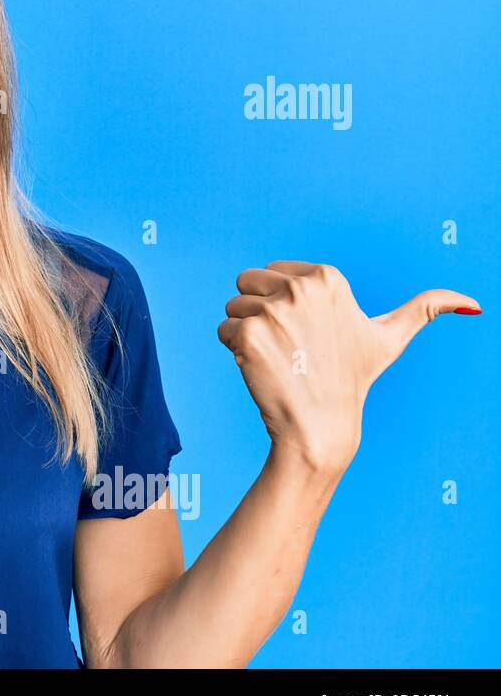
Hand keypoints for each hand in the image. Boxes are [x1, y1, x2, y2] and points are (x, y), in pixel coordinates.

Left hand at [217, 260, 480, 474]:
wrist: (320, 424)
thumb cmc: (352, 379)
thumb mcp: (390, 338)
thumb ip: (426, 310)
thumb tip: (473, 304)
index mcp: (328, 277)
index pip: (271, 271)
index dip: (281, 303)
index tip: (307, 332)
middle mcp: (300, 288)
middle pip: (247, 282)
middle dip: (259, 311)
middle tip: (288, 346)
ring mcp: (273, 310)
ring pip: (233, 306)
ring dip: (245, 331)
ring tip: (277, 357)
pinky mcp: (247, 332)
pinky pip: (222, 329)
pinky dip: (233, 349)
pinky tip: (261, 367)